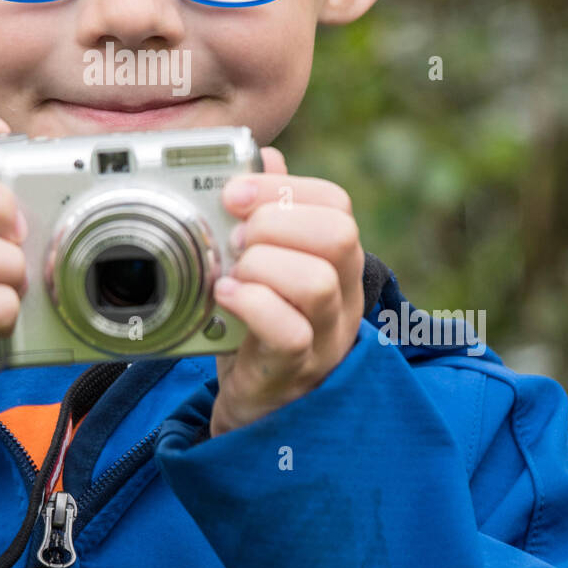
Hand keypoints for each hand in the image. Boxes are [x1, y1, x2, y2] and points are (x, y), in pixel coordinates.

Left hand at [208, 146, 364, 438]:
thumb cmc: (261, 329)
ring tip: (232, 271)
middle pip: (340, 235)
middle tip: (235, 237)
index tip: (233, 193)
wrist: (259, 411)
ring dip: (262, 264)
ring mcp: (324, 337)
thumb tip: (266, 157)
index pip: (337, 203)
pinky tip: (225, 297)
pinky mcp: (295, 371)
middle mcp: (342, 295)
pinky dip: (253, 306)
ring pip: (317, 282)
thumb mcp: (267, 266)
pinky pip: (290, 333)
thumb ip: (270, 213)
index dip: (283, 189)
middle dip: (276, 222)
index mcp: (335, 260)